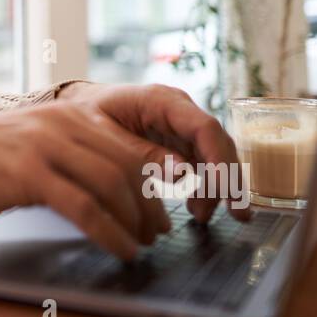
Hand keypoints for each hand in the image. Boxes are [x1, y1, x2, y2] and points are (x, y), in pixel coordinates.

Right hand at [0, 101, 174, 260]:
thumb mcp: (36, 141)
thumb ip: (73, 152)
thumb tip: (111, 186)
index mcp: (71, 113)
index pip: (129, 145)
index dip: (154, 179)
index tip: (162, 206)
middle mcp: (65, 123)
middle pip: (128, 165)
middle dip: (150, 204)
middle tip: (156, 232)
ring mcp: (47, 146)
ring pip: (112, 184)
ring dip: (134, 221)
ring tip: (140, 245)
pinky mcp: (30, 173)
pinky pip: (84, 207)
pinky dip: (109, 232)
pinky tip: (118, 249)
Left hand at [57, 82, 251, 223]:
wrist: (79, 105)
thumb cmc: (88, 112)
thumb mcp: (105, 133)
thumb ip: (140, 152)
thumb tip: (182, 173)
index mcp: (161, 100)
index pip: (204, 127)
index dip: (219, 160)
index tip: (226, 191)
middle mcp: (179, 109)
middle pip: (217, 142)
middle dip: (230, 179)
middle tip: (237, 214)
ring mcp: (181, 125)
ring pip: (214, 155)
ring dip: (216, 187)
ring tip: (201, 216)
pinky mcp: (179, 140)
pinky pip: (201, 163)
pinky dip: (204, 186)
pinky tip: (197, 208)